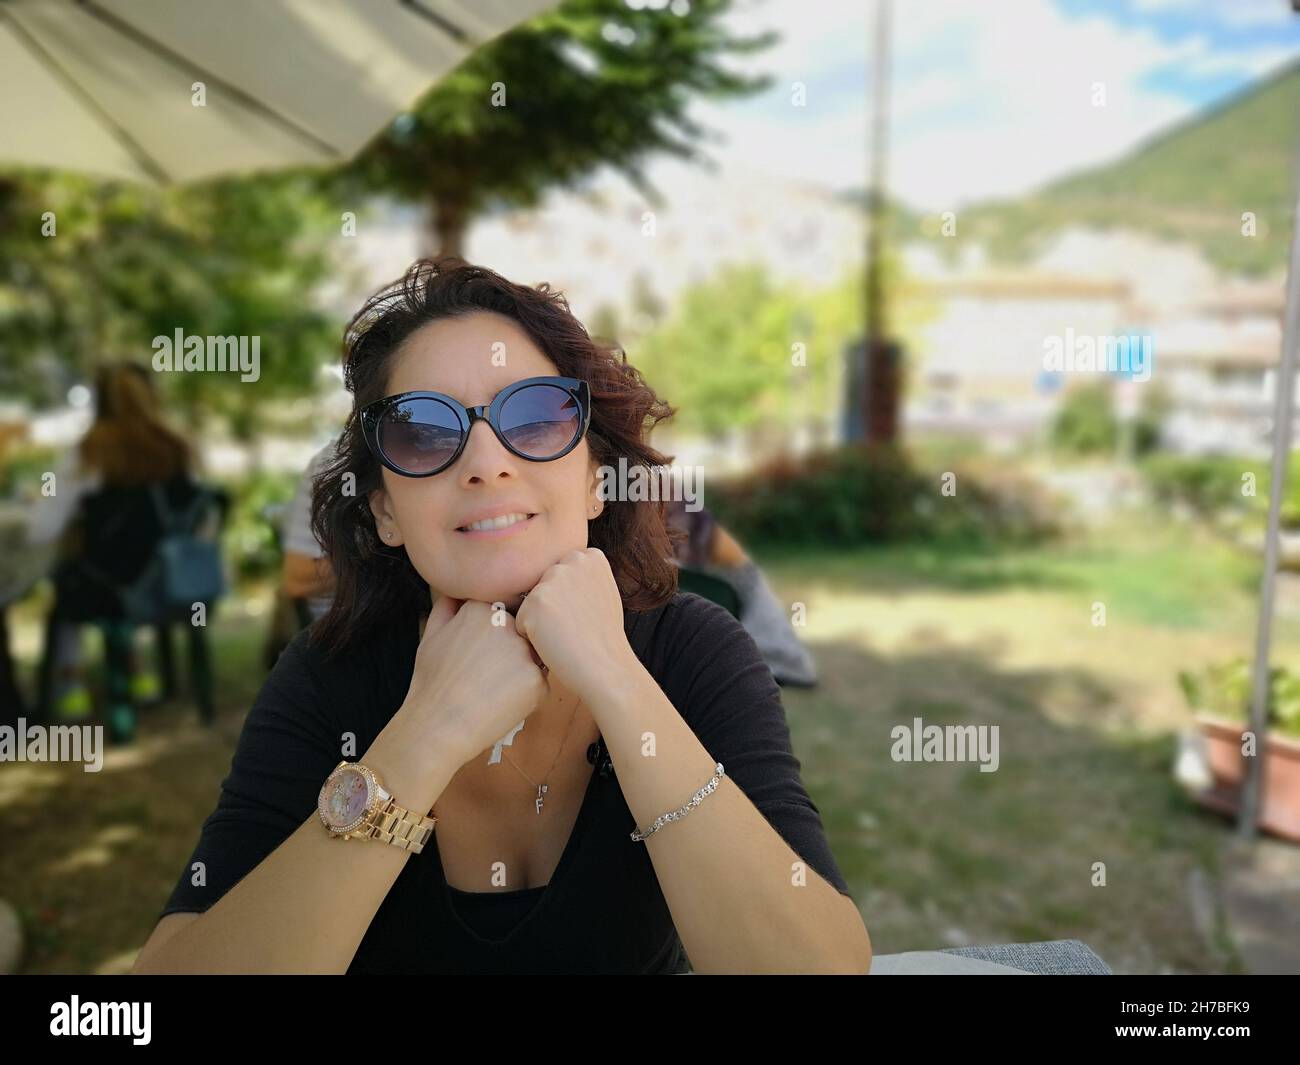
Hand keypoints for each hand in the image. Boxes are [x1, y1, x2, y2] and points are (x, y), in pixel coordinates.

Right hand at [397, 593, 548, 766]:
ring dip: (520, 669)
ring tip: (493, 688)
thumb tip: (457, 591)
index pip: (501, 612)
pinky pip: (539, 682)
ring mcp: (526, 652)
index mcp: (482, 609)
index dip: (491, 634)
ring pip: (533, 656)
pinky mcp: (538, 681)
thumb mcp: (430, 634)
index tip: (477, 653)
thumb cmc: (431, 683)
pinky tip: (501, 702)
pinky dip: (526, 693)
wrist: (438, 726)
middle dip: (510, 649)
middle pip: (520, 632)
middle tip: (486, 673)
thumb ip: (447, 606)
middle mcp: (508, 625)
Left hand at [513, 548, 638, 703]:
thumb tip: (562, 572)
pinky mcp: (535, 602)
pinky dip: (532, 637)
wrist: (605, 666)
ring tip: (565, 633)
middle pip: (543, 585)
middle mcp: (572, 561)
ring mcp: (553, 580)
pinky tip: (555, 642)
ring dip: (540, 620)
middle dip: (552, 606)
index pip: (560, 573)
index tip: (584, 612)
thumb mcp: (604, 591)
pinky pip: (520, 621)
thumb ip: (583, 577)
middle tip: (574, 625)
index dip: (568, 597)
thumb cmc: (604, 637)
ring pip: (531, 602)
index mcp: (590, 556)